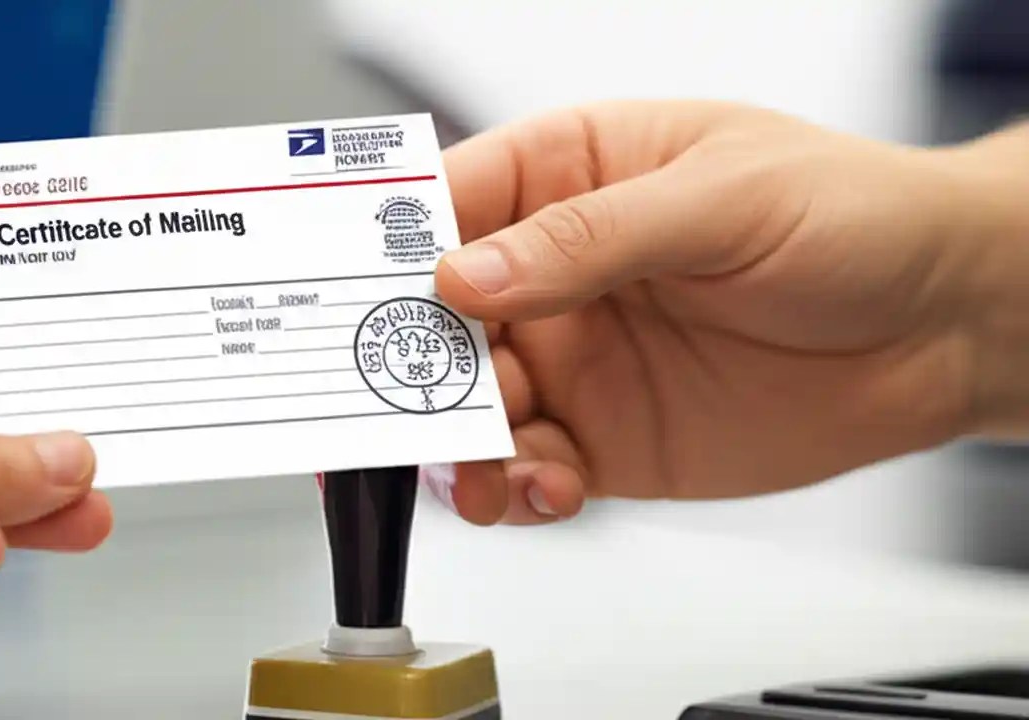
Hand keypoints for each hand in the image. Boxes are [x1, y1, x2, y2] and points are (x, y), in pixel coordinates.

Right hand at [421, 100, 1028, 524]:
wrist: (942, 326)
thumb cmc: (852, 217)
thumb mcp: (720, 201)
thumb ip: (587, 241)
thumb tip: (466, 276)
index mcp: (572, 175)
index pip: (449, 201)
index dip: (390, 245)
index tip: (352, 293)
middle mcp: (556, 271)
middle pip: (437, 318)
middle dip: (405, 362)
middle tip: (391, 404)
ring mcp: (575, 359)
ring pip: (470, 407)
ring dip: (454, 442)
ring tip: (476, 467)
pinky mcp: (604, 439)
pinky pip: (530, 471)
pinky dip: (518, 491)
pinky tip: (543, 489)